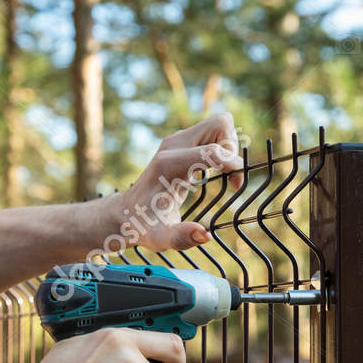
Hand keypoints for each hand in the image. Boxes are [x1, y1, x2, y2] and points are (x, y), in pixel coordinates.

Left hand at [100, 112, 246, 252]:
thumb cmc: (144, 225)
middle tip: (230, 174)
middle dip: (233, 148)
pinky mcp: (181, 142)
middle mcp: (173, 145)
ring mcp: (177, 140)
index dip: (234, 166)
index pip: (213, 151)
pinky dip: (222, 147)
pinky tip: (215, 171)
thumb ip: (180, 237)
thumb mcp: (159, 238)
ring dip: (229, 147)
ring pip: (219, 124)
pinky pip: (213, 133)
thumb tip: (205, 235)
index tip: (235, 187)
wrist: (127, 211)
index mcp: (170, 165)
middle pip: (220, 124)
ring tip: (225, 173)